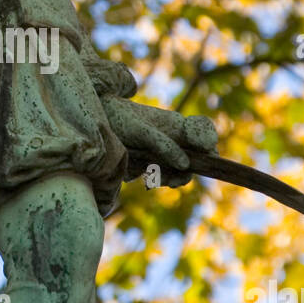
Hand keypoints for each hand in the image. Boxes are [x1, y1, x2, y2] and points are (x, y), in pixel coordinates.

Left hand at [103, 98, 217, 187]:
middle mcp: (173, 137)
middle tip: (172, 182)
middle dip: (185, 173)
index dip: (210, 145)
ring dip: (170, 178)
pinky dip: (155, 178)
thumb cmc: (120, 120)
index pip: (204, 131)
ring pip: (177, 170)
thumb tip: (186, 165)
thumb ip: (165, 146)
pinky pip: (160, 174)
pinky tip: (145, 178)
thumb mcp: (142, 132)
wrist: (94, 125)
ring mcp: (162, 150)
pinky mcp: (149, 162)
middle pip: (193, 159)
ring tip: (155, 180)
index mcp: (177, 124)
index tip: (208, 159)